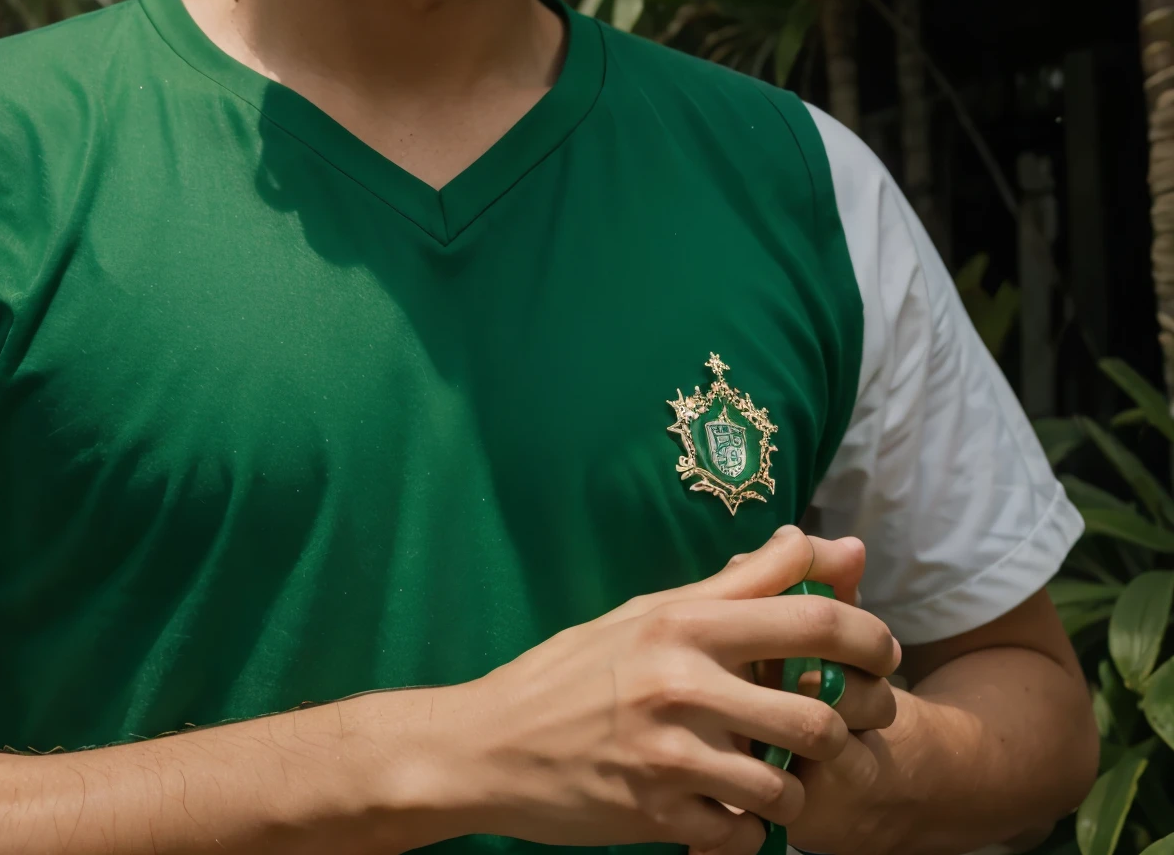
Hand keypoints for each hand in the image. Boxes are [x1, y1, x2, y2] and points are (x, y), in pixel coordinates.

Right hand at [434, 525, 900, 854]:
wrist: (491, 743)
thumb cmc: (576, 668)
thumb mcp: (651, 609)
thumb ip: (744, 581)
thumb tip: (825, 546)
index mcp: (684, 621)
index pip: (813, 619)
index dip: (870, 636)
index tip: (881, 652)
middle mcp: (682, 682)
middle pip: (819, 712)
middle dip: (847, 728)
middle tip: (844, 729)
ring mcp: (670, 754)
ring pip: (789, 786)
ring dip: (795, 788)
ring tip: (775, 776)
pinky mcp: (658, 816)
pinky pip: (746, 837)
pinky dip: (748, 831)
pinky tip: (726, 810)